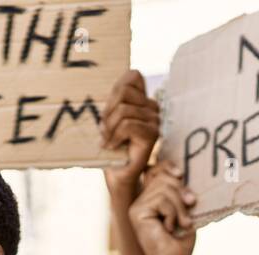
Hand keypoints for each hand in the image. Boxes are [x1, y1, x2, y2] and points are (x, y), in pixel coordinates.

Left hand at [102, 70, 159, 196]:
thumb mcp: (107, 120)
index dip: (114, 91)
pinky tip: (112, 146)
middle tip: (103, 131)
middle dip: (107, 111)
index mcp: (142, 100)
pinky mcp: (152, 134)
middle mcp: (152, 107)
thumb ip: (111, 102)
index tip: (107, 113)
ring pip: (124, 110)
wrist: (118, 174)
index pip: (132, 76)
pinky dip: (114, 136)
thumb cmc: (111, 147)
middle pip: (124, 92)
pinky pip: (128, 125)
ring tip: (107, 140)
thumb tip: (109, 89)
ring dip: (109, 128)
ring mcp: (155, 120)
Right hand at [129, 164, 197, 254]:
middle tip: (188, 213)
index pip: (156, 169)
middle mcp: (142, 200)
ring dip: (179, 207)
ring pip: (164, 188)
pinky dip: (172, 213)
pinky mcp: (136, 212)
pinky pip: (160, 200)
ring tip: (182, 224)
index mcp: (151, 197)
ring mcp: (137, 206)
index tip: (180, 175)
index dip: (168, 167)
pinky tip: (169, 228)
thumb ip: (177, 190)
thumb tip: (177, 172)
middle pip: (164, 177)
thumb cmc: (181, 239)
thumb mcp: (183, 208)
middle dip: (181, 193)